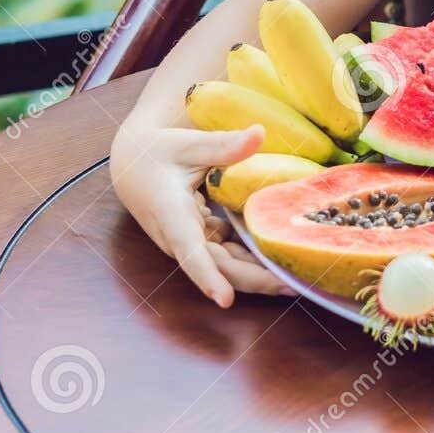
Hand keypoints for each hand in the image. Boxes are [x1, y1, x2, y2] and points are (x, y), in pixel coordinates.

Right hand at [109, 121, 296, 307]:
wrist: (135, 167)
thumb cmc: (159, 153)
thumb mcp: (188, 144)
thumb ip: (224, 144)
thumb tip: (260, 132)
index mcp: (171, 213)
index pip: (188, 250)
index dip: (206, 276)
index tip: (224, 300)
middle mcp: (180, 237)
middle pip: (219, 267)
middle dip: (254, 280)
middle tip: (293, 286)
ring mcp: (192, 243)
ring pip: (227, 268)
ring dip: (260, 276)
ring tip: (298, 281)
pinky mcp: (203, 242)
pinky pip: (231, 258)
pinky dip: (255, 262)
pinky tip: (284, 263)